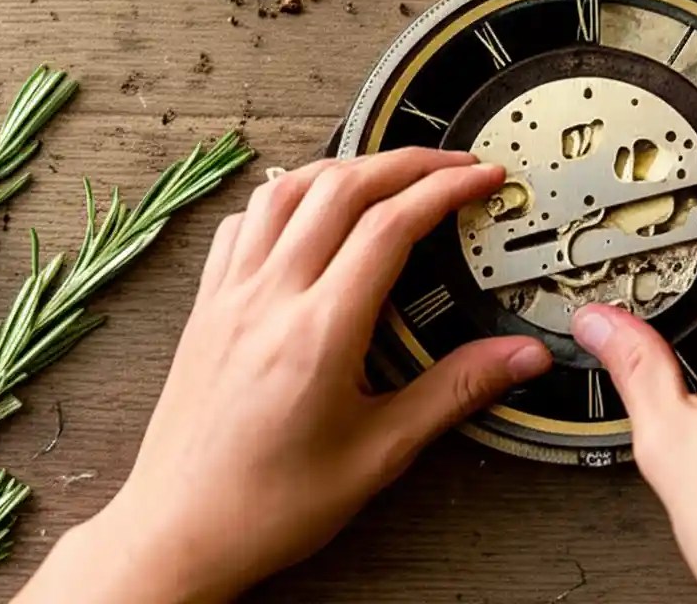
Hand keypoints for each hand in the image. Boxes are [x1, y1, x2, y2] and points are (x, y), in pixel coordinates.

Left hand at [15, 150, 551, 602]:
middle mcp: (268, 299)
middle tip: (452, 165)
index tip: (481, 179)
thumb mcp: (380, 453)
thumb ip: (454, 392)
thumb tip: (518, 358)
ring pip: (284, 191)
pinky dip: (284, 197)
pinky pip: (242, 223)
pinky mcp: (206, 307)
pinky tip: (305, 212)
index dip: (445, 189)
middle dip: (407, 163)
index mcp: (317, 332)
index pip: (390, 226)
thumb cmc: (267, 505)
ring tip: (387, 172)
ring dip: (344, 167)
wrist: (178, 533)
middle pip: (341, 188)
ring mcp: (229, 297)